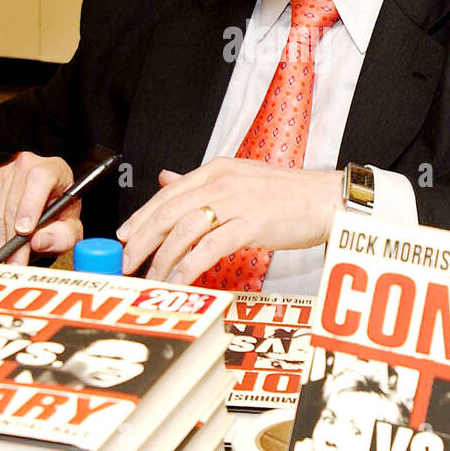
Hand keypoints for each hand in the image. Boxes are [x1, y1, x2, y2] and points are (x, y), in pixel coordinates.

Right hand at [0, 151, 81, 264]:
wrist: (39, 207)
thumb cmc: (58, 215)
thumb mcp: (69, 228)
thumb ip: (62, 237)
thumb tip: (39, 241)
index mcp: (52, 170)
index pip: (39, 180)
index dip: (30, 206)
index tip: (25, 232)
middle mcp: (24, 166)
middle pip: (13, 203)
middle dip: (13, 240)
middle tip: (17, 263)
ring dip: (0, 242)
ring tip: (10, 259)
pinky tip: (0, 244)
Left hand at [116, 158, 341, 283]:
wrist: (326, 200)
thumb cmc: (288, 195)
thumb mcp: (239, 179)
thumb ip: (200, 182)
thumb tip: (166, 178)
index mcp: (216, 170)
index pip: (167, 194)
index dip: (140, 217)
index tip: (123, 237)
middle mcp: (221, 182)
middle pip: (167, 212)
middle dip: (141, 241)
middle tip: (124, 262)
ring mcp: (236, 202)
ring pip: (183, 231)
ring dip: (161, 259)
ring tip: (150, 279)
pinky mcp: (251, 224)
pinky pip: (209, 248)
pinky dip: (188, 267)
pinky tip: (179, 280)